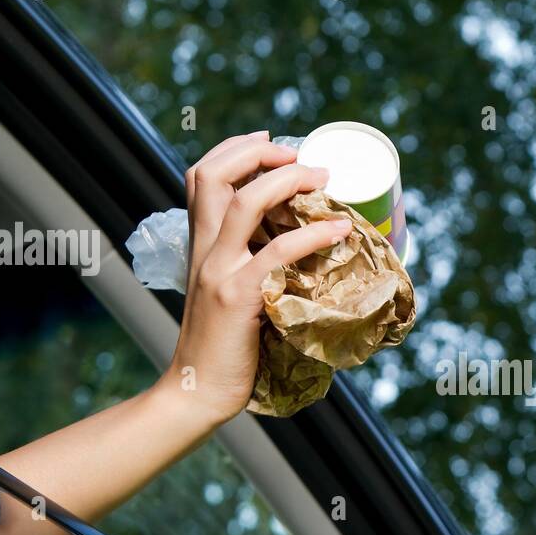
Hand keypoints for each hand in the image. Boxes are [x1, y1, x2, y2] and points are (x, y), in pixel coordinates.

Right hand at [157, 131, 352, 428]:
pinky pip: (276, 254)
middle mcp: (205, 251)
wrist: (196, 391)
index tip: (271, 143)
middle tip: (302, 157)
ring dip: (287, 181)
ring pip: (244, 204)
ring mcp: (218, 272)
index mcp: (201, 247)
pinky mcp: (237, 299)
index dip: (234, 150)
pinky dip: (311, 236)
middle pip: (214, 176)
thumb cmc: (223, 349)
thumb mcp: (230, 296)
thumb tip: (295, 252)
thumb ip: (248, 268)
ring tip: (324, 178)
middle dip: (259, 154)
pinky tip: (339, 231)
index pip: (201, 177)